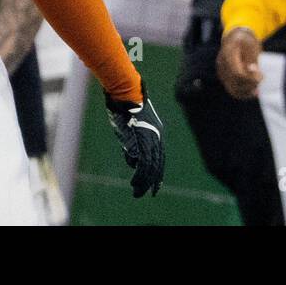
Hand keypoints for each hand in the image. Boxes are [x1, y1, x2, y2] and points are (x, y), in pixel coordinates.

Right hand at [104, 81, 164, 197]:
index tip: (156, 184)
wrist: (126, 91)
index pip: (160, 156)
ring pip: (152, 166)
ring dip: (145, 182)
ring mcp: (152, 137)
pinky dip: (140, 175)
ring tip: (137, 192)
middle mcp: (158, 136)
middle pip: (158, 163)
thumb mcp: (130, 128)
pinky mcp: (144, 139)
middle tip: (150, 193)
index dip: (158, 172)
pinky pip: (144, 163)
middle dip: (154, 180)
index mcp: (157, 131)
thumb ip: (133, 144)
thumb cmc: (125, 105)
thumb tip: (133, 161)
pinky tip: (135, 183)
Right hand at [216, 27, 263, 98]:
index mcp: (227, 54)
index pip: (237, 74)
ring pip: (232, 89)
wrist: (235, 38)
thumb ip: (251, 58)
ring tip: (258, 90)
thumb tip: (253, 70)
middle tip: (261, 79)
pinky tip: (253, 93)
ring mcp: (221, 71)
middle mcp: (221, 64)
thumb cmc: (245, 41)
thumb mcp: (251, 45)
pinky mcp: (224, 77)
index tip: (261, 75)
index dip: (250, 78)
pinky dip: (242, 93)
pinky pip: (232, 89)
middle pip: (235, 82)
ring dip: (247, 92)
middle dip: (250, 85)